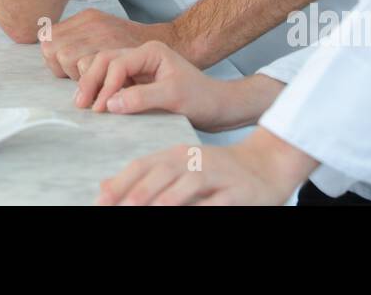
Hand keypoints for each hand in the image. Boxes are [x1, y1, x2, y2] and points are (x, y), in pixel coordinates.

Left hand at [40, 8, 176, 79]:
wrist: (173, 46)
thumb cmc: (136, 49)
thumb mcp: (106, 36)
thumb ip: (80, 42)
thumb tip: (50, 56)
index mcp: (88, 17)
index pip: (47, 37)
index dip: (53, 57)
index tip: (65, 70)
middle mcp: (93, 23)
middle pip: (51, 48)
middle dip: (59, 68)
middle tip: (78, 79)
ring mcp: (103, 35)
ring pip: (65, 57)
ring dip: (74, 76)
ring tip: (94, 83)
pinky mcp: (112, 50)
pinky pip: (84, 67)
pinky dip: (90, 82)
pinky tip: (102, 87)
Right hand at [73, 40, 251, 131]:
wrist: (218, 107)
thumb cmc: (201, 99)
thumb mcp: (174, 97)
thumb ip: (142, 98)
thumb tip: (110, 103)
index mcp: (151, 51)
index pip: (117, 62)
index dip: (106, 85)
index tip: (100, 108)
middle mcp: (141, 55)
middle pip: (104, 59)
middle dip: (90, 80)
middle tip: (81, 104)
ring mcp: (137, 67)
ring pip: (103, 67)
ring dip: (91, 83)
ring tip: (83, 104)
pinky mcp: (135, 81)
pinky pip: (110, 80)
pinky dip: (99, 90)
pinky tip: (94, 103)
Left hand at [96, 127, 316, 205]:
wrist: (269, 162)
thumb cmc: (219, 169)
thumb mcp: (182, 166)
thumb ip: (147, 177)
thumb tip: (105, 189)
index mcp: (177, 154)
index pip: (144, 164)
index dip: (122, 181)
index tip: (101, 200)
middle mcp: (195, 160)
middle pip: (162, 173)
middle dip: (138, 193)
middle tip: (118, 208)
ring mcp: (218, 174)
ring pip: (188, 186)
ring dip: (166, 200)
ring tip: (146, 211)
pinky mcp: (238, 191)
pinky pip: (217, 203)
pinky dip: (203, 209)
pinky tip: (190, 216)